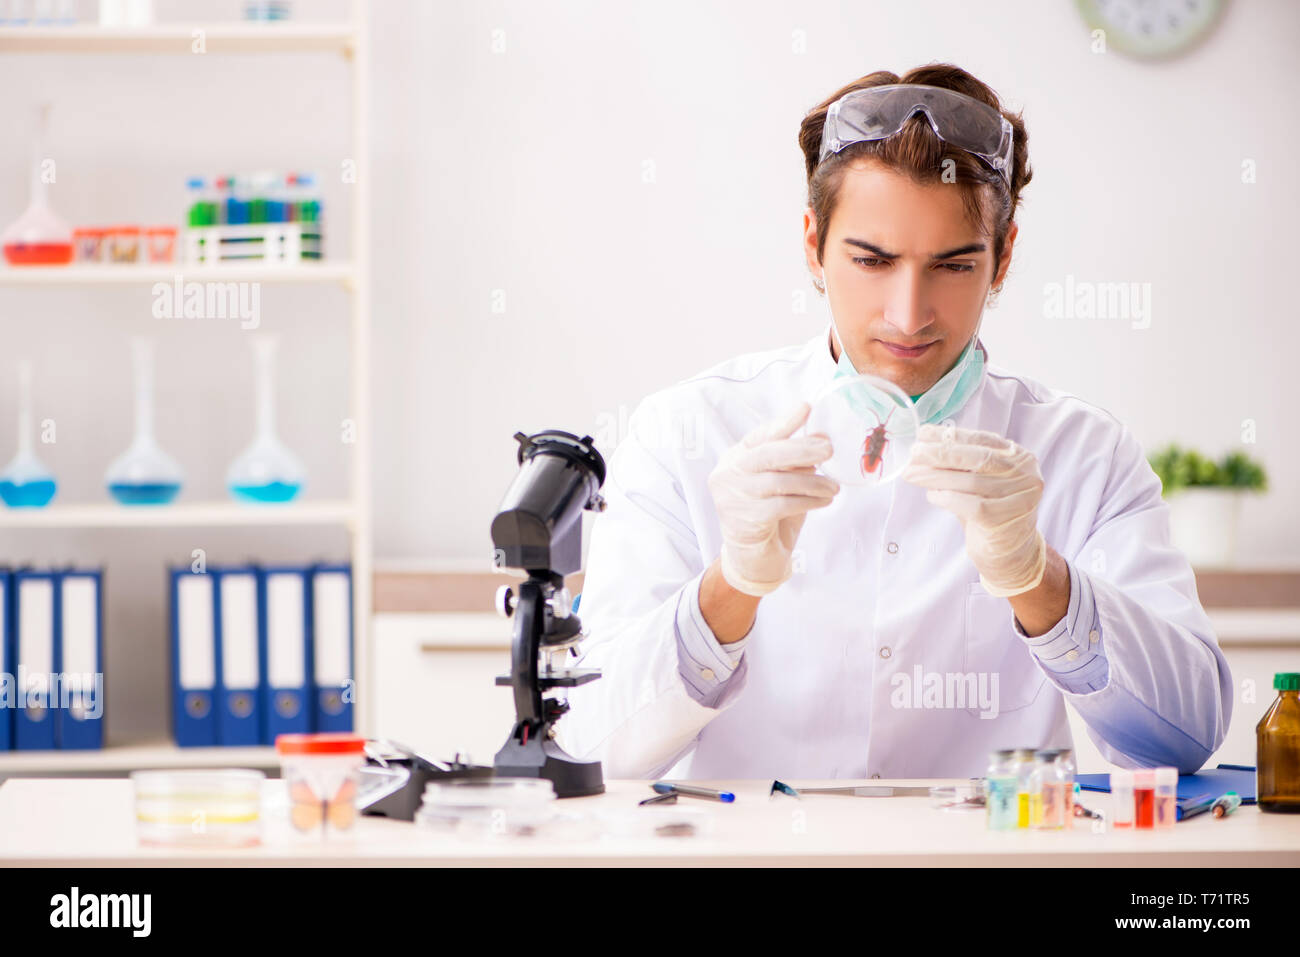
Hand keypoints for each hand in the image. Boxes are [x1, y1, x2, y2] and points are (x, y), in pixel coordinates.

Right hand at [708, 402, 838, 595]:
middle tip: (829, 449)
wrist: (752, 558)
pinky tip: (824, 501)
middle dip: (801, 449)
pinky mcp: (746, 520)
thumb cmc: (769, 513)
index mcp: (735, 458)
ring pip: (779, 481)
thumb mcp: (780, 481)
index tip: (806, 408)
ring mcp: (734, 498)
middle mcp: (728, 474)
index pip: (760, 435)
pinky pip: (783, 505)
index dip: (784, 422)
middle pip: (767, 455)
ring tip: (833, 486)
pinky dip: (809, 501)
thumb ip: (793, 462)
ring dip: (812, 482)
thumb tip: (822, 438)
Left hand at [901, 423, 1046, 596]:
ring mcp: (1020, 498)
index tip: (923, 433)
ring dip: (936, 476)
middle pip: (977, 458)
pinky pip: (970, 505)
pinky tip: (932, 496)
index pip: (981, 441)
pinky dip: (947, 498)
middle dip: (941, 453)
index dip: (950, 436)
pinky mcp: (1006, 520)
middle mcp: (1026, 475)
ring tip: (912, 474)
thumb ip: (961, 464)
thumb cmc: (990, 511)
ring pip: (970, 482)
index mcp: (1021, 458)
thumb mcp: (980, 482)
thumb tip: (923, 447)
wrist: (1010, 553)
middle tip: (914, 451)